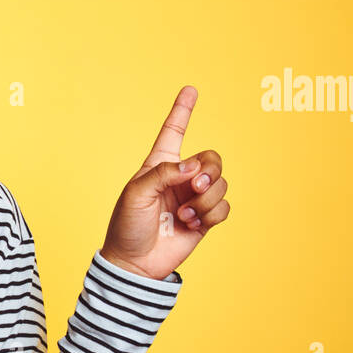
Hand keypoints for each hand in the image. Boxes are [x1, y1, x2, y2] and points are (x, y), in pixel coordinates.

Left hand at [99, 85, 229, 280]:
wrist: (135, 263)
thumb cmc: (127, 226)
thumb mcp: (136, 194)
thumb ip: (165, 174)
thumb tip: (194, 167)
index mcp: (159, 166)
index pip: (173, 132)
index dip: (182, 111)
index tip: (190, 89)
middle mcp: (180, 178)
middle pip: (212, 159)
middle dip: (209, 172)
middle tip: (193, 188)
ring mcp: (193, 199)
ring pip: (221, 184)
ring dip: (206, 199)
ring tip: (184, 215)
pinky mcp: (204, 219)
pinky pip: (224, 207)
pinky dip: (212, 214)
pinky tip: (192, 224)